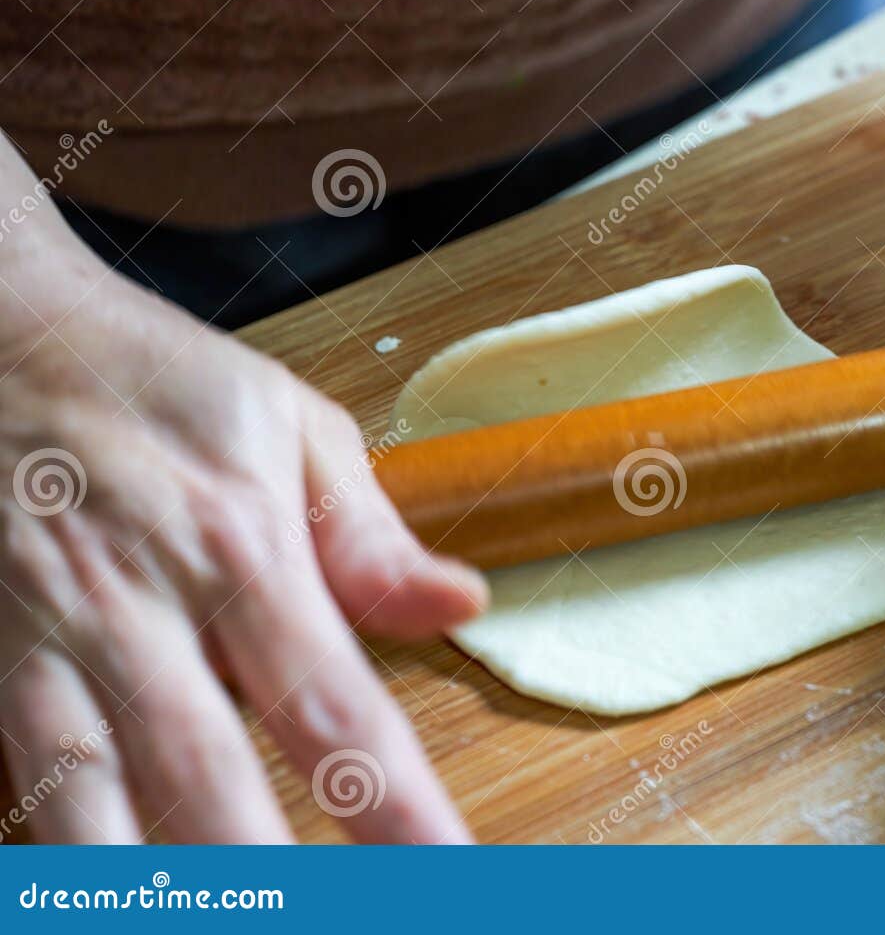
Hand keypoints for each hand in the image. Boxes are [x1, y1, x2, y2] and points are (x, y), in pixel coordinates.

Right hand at [0, 226, 486, 841]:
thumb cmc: (156, 381)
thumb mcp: (290, 425)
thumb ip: (369, 536)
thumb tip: (463, 605)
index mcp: (245, 549)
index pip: (335, 708)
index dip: (392, 806)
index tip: (447, 874)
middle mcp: (143, 612)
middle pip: (208, 782)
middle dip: (269, 885)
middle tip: (341, 926)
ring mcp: (45, 644)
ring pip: (90, 804)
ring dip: (150, 892)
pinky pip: (19, 781)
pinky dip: (50, 851)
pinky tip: (83, 894)